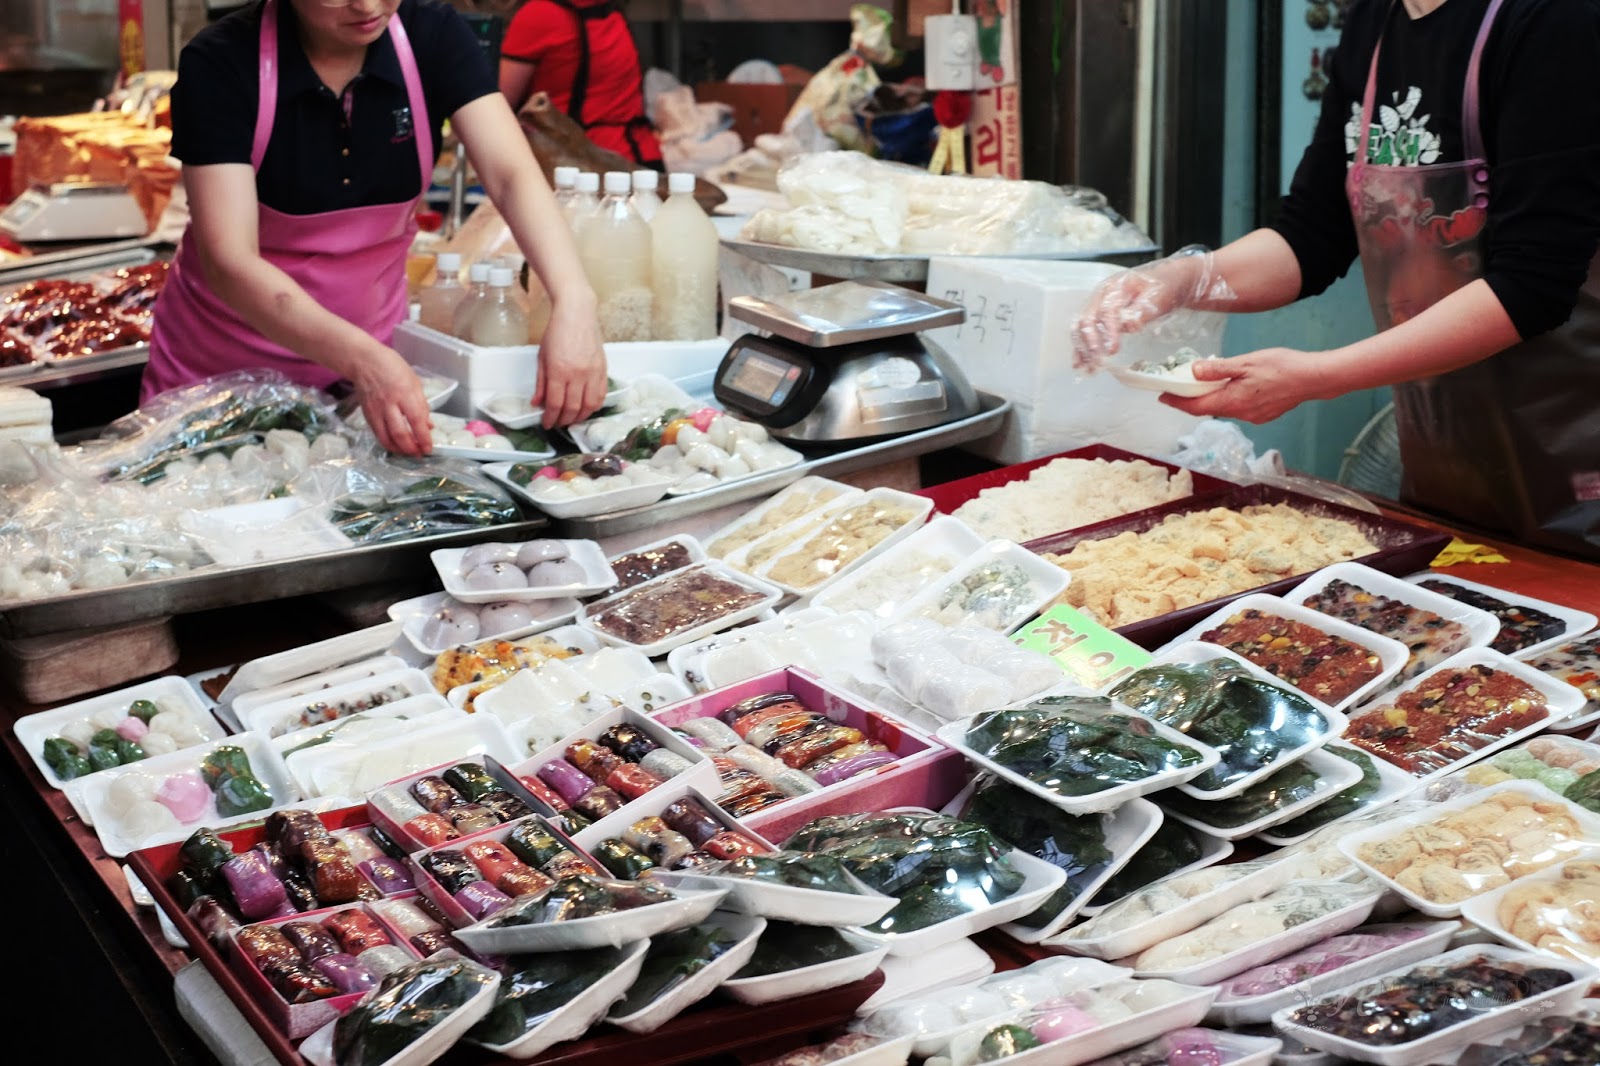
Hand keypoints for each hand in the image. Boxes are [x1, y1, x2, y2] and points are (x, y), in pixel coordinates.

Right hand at [351, 346, 433, 455]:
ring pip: (386, 437)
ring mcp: (376, 410)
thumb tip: (428, 426)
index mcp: (405, 394)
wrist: (364, 361)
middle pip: (400, 433)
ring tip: (408, 454)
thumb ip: (422, 405)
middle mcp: (390, 404)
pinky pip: (377, 433)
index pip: (416, 421)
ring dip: (399, 450)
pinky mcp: (367, 414)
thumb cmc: (393, 367)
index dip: (423, 438)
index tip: (429, 448)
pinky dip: (387, 443)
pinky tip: (395, 446)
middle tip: (419, 454)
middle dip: (411, 448)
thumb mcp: (414, 382)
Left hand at [535, 293, 606, 428]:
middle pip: (572, 408)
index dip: (550, 418)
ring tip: (571, 419)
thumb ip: (541, 382)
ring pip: (588, 406)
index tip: (546, 423)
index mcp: (558, 370)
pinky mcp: (603, 370)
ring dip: (579, 417)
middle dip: (563, 420)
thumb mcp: (542, 357)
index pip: (555, 403)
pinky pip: (601, 395)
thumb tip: (537, 403)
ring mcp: (592, 373)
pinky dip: (593, 407)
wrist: (577, 313)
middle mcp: (577, 374)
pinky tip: (586, 409)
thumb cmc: (556, 332)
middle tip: (557, 423)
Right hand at [1073, 247, 1224, 371]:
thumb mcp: (1160, 296)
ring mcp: (1098, 305)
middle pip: (1088, 319)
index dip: (1108, 331)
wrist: (1168, 281)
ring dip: (1083, 350)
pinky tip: (1082, 364)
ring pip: (1081, 327)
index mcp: (1116, 287)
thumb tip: (1129, 325)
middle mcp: (1101, 295)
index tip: (1112, 350)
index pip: (1106, 310)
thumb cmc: (1165, 287)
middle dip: (1090, 343)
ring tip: (1088, 369)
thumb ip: (1143, 310)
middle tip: (1098, 363)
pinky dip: (1083, 349)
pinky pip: (1085, 333)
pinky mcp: (1099, 316)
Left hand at [1159, 349, 1324, 423]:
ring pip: (1224, 408)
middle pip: (1208, 409)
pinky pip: (1239, 408)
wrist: (1313, 378)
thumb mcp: (1246, 363)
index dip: (1177, 402)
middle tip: (1179, 388)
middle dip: (1192, 399)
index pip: (1196, 406)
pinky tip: (1232, 386)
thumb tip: (1194, 371)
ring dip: (1212, 398)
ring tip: (1204, 383)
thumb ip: (1219, 369)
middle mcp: (1240, 413)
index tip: (1163, 396)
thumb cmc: (1282, 367)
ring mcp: (1253, 416)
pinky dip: (1229, 399)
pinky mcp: (1264, 414)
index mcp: (1232, 401)